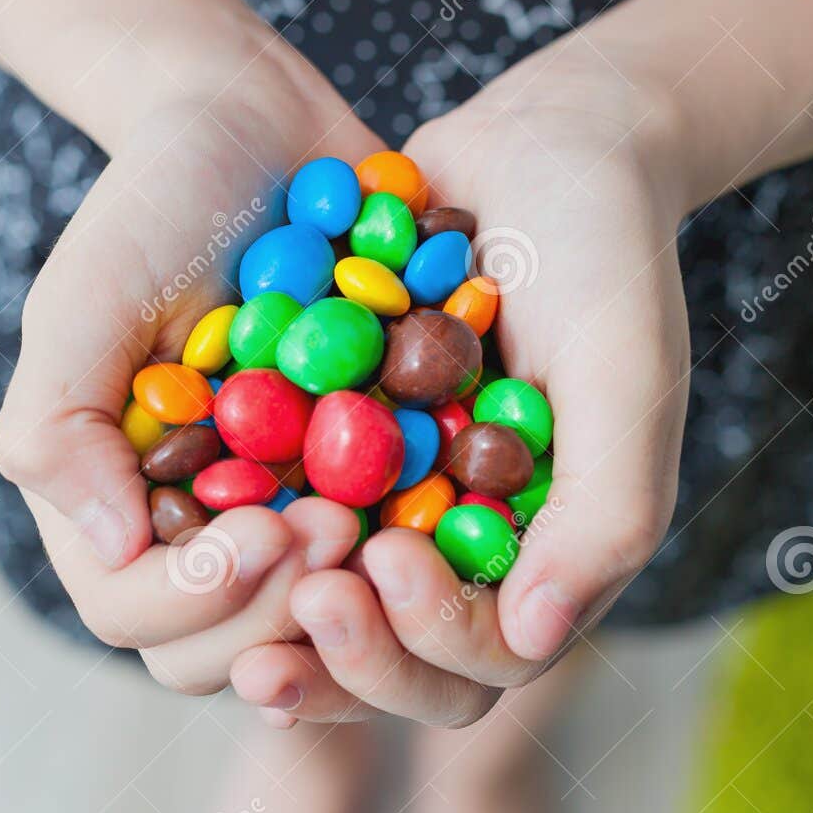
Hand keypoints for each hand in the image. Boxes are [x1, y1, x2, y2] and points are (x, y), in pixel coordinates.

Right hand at [0, 34, 378, 692]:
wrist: (263, 130)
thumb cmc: (157, 204)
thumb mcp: (84, 299)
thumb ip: (60, 426)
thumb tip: (110, 547)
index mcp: (119, 505)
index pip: (139, 614)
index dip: (200, 594)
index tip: (266, 525)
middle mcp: (203, 528)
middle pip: (231, 646)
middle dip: (284, 606)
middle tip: (339, 526)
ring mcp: (288, 512)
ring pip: (322, 627)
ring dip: (358, 602)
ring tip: (389, 526)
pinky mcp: (369, 484)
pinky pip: (400, 558)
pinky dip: (424, 555)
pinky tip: (451, 517)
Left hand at [231, 47, 690, 724]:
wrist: (540, 147)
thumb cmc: (602, 257)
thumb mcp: (624, 375)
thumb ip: (602, 513)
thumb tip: (534, 641)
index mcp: (546, 555)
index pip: (487, 660)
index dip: (429, 638)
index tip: (384, 561)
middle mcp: (467, 549)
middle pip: (399, 665)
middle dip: (347, 651)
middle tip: (305, 592)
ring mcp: (400, 507)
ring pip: (328, 613)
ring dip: (278, 611)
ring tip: (236, 567)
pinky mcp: (336, 455)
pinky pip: (280, 522)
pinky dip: (240, 532)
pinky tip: (188, 521)